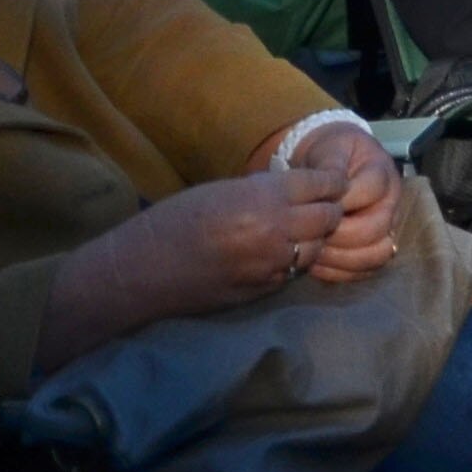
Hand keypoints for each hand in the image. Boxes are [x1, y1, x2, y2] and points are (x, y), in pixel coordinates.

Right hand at [41, 167, 350, 363]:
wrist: (141, 272)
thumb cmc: (173, 221)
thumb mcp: (221, 190)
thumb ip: (263, 189)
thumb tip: (295, 188)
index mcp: (264, 198)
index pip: (323, 185)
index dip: (331, 181)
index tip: (331, 180)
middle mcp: (276, 232)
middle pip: (328, 218)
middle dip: (328, 210)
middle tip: (320, 204)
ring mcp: (271, 266)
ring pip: (315, 249)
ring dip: (313, 238)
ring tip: (299, 230)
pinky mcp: (262, 291)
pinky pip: (293, 272)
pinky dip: (293, 261)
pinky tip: (277, 254)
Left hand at [276, 120, 402, 281]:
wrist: (331, 164)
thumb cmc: (331, 155)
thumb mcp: (329, 148)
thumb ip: (331, 164)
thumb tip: (334, 187)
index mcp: (383, 174)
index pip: (372, 190)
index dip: (343, 200)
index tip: (318, 201)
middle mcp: (391, 203)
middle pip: (376, 228)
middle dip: (340, 234)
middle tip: (314, 232)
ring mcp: (385, 229)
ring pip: (376, 255)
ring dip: (341, 258)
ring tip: (314, 251)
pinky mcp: (372, 250)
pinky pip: (363, 272)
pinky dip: (339, 273)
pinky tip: (316, 265)